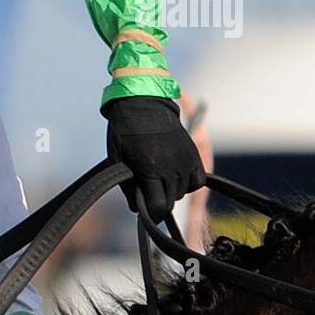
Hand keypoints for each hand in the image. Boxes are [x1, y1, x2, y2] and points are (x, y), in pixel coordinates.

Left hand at [102, 96, 205, 223]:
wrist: (142, 102)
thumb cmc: (125, 130)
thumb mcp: (117, 159)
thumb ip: (127, 187)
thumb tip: (137, 208)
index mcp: (150, 169)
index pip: (158, 207)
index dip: (150, 212)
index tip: (144, 208)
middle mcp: (171, 167)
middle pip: (170, 202)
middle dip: (158, 200)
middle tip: (148, 188)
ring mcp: (185, 160)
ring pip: (182, 192)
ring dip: (171, 190)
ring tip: (158, 175)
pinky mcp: (193, 153)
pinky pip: (197, 181)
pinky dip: (188, 183)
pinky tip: (175, 175)